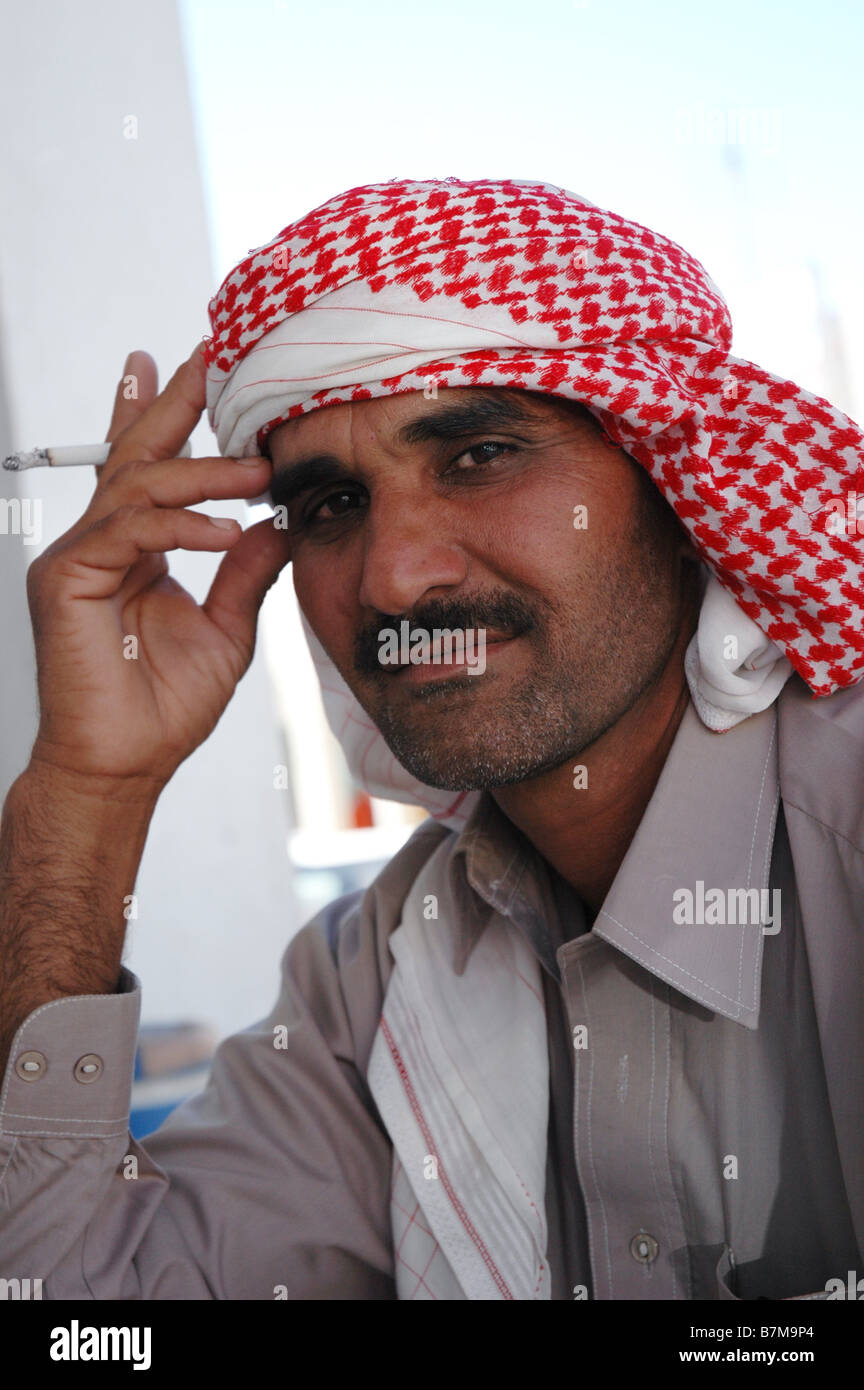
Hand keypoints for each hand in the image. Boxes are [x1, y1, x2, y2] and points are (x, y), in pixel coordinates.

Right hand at [25, 344, 290, 789]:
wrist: (126, 764)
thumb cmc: (165, 707)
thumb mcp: (226, 629)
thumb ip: (246, 572)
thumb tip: (275, 522)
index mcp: (135, 550)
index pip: (150, 469)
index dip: (167, 413)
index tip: (195, 365)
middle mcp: (101, 543)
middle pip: (136, 454)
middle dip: (173, 401)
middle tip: (207, 356)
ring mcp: (79, 556)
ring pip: (138, 485)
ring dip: (202, 472)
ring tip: (256, 473)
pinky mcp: (66, 578)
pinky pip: (127, 530)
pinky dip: (180, 527)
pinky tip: (225, 531)